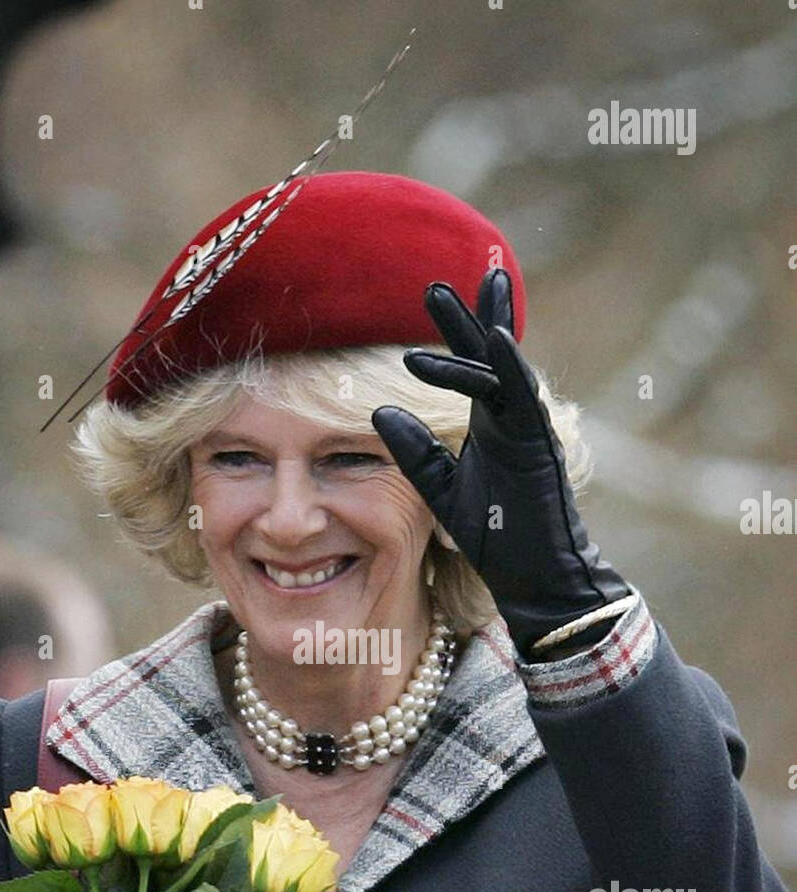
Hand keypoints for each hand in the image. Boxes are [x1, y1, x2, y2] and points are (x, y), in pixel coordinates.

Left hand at [371, 269, 629, 657]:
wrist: (534, 580)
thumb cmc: (497, 539)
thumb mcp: (441, 489)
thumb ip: (414, 452)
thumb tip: (379, 411)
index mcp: (490, 427)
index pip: (470, 371)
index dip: (451, 338)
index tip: (426, 306)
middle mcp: (511, 420)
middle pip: (488, 356)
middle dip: (466, 317)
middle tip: (435, 282)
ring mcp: (528, 429)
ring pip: (505, 368)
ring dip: (484, 328)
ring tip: (457, 294)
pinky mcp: (540, 446)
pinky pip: (526, 399)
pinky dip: (512, 367)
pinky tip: (498, 337)